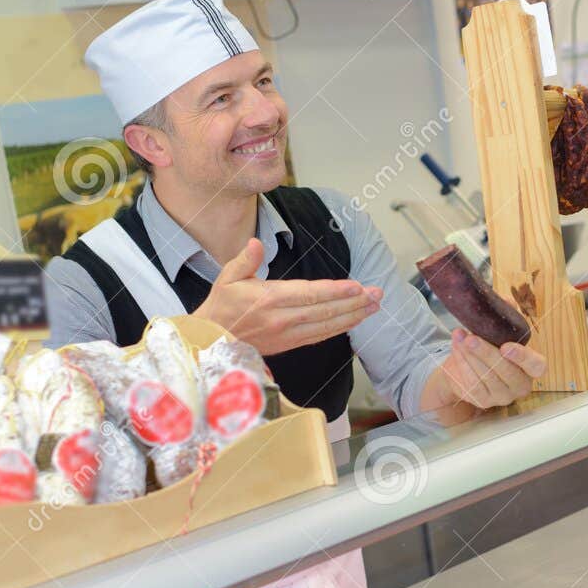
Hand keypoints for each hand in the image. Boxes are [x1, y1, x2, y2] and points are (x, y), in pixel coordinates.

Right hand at [195, 237, 381, 353]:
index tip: (357, 286)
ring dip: (353, 316)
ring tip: (374, 306)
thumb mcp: (227, 278)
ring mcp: (287, 335)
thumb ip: (245, 259)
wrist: (210, 342)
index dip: (336, 291)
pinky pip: (320, 336)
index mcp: (268, 299)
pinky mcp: (289, 345)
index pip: (309, 294)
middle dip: (354, 302)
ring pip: (327, 326)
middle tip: (377, 294)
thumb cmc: (221, 307)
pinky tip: (355, 320)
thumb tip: (256, 243)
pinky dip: (340, 328)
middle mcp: (282, 319)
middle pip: (325, 311)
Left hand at [421, 329, 546, 421]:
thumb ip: (507, 318)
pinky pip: (472, 383)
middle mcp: (520, 385)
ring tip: (459, 337)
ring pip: (487, 377)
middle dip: (487, 353)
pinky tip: (456, 349)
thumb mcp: (500, 334)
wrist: (466, 369)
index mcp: (531, 368)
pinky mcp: (483, 401)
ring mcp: (502, 396)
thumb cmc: (490, 348)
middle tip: (471, 338)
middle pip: (507, 371)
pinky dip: (462, 364)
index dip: (523, 357)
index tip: (506, 346)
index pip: (537, 366)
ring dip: (470, 356)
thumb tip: (507, 301)